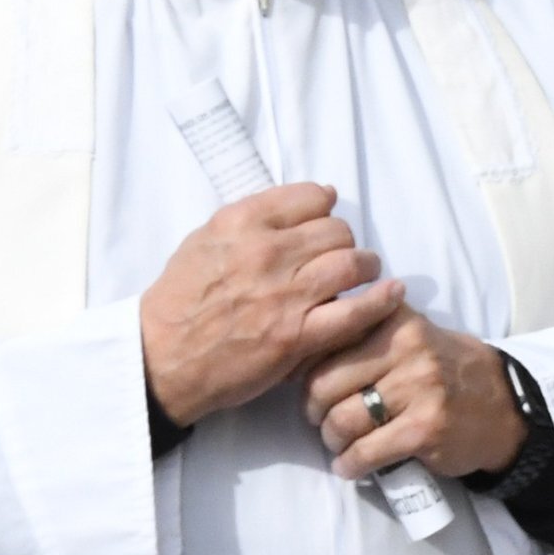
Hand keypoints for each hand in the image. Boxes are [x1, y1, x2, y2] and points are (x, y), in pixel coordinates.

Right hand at [137, 184, 400, 429]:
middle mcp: (266, 252)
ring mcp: (285, 295)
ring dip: (365, 267)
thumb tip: (317, 196)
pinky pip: (355, 311)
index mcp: (241, 223)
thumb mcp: (206, 239)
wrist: (161, 358)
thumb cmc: (180, 299)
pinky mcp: (297, 335)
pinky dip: (380, 301)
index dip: (323, 210)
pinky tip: (392, 294)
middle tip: (341, 257)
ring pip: (352, 262)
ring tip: (364, 274)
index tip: (323, 223)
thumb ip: (255, 216)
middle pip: (337, 230)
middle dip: (344, 242)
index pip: (311, 197)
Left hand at [302, 310, 527, 481]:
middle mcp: (408, 348)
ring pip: (342, 421)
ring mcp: (418, 389)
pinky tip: (351, 466)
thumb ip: (367, 333)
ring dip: (331, 441)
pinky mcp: (425, 429)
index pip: (328, 341)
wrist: (502, 406)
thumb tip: (305, 351)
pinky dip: (350, 465)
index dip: (308, 370)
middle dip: (313, 410)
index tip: (311, 386)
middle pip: (325, 384)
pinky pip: (366, 452)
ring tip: (339, 445)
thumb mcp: (411, 333)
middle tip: (320, 420)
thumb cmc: (445, 369)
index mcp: (397, 320)